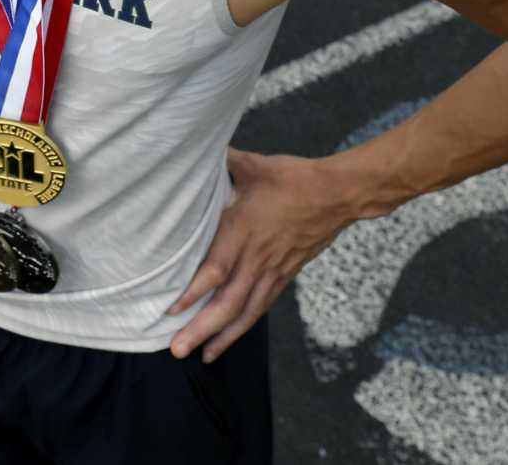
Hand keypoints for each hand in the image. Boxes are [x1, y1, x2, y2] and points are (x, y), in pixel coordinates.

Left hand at [166, 148, 357, 361]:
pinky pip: (261, 306)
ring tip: (201, 356)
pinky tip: (230, 337)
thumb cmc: (294, 178)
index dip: (191, 294)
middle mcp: (256, 258)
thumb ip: (222, 163)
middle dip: (200, 329)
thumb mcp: (253, 166)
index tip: (170, 311)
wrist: (338, 195)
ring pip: (244, 312)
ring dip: (221, 337)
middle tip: (177, 349)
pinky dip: (244, 326)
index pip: (213, 271)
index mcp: (243, 230)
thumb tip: (193, 151)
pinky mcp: (285, 275)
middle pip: (226, 303)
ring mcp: (272, 270)